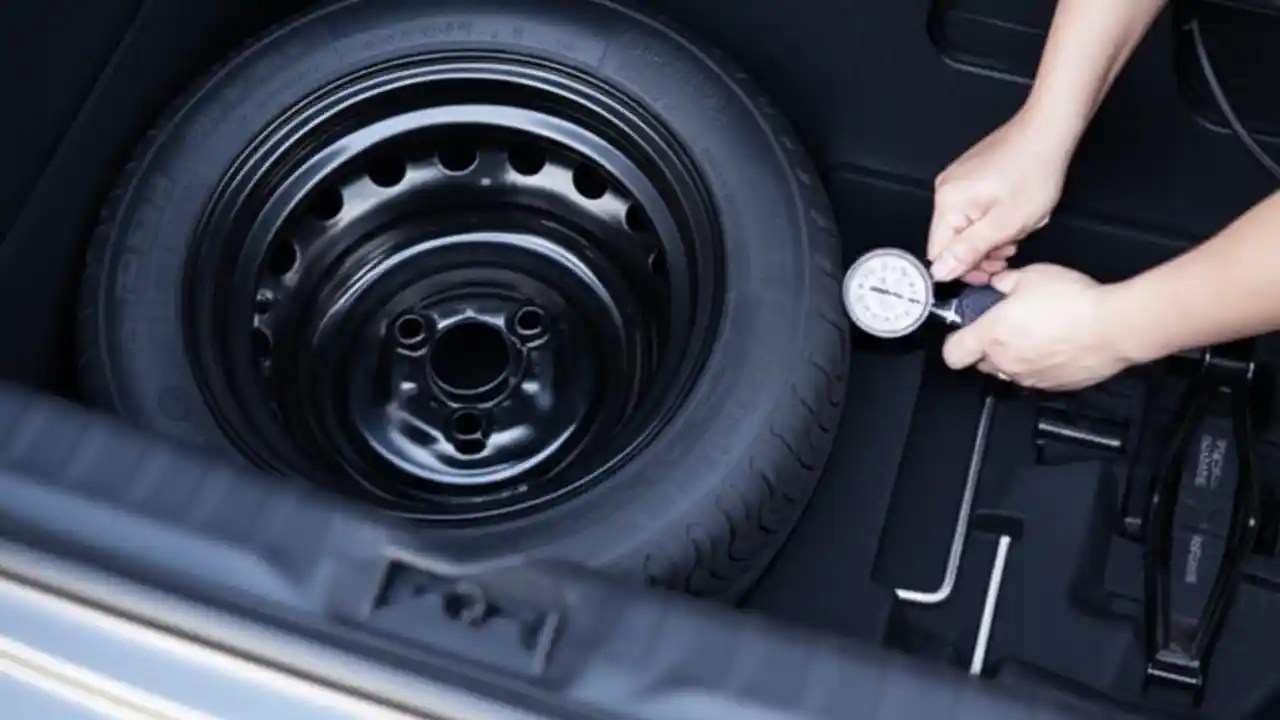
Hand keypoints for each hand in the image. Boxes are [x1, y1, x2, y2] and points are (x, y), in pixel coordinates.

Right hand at [927, 110, 1073, 284]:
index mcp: (948, 203)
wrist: (1048, 132)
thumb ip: (969, 251)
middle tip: (1007, 251)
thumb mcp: (1006, 223)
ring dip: (989, 236)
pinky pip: (972, 210)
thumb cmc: (1034, 169)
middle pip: (951, 240)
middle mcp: (946, 190)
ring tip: (1014, 230)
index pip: (939, 253)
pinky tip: (1011, 213)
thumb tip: (940, 272)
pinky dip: (991, 219)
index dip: (965, 268)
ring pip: (965, 226)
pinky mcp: (970, 176)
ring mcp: (957, 181)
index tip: (990, 269)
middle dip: (981, 252)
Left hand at [941, 264, 1130, 391]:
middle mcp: (1007, 361)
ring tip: (1034, 333)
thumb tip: (999, 284)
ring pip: (1007, 372)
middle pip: (979, 363)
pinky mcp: (1054, 386)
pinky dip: (1038, 365)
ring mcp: (1030, 377)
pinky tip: (1054, 345)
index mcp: (992, 335)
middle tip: (1004, 326)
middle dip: (986, 347)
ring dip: (1013, 356)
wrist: (1114, 326)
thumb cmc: (1076, 301)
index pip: (952, 353)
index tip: (963, 332)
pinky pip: (1035, 378)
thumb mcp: (1032, 275)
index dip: (954, 342)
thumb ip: (1006, 282)